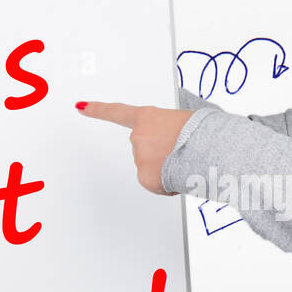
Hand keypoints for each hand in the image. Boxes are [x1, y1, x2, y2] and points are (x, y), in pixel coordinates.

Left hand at [76, 102, 195, 195]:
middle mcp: (138, 136)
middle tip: (181, 152)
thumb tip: (172, 148)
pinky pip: (155, 184)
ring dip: (166, 169)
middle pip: (144, 149)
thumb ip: (168, 129)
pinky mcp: (146, 177)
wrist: (211, 149)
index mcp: (148, 117)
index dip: (97, 110)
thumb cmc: (204, 132)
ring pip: (151, 168)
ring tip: (185, 162)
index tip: (81, 107)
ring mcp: (140, 157)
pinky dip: (167, 184)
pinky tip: (180, 176)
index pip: (117, 112)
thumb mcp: (184, 121)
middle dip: (160, 153)